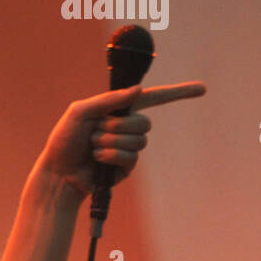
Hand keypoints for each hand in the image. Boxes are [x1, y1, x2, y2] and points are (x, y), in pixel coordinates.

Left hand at [36, 80, 207, 200]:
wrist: (58, 172)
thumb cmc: (64, 140)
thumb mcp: (79, 112)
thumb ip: (107, 100)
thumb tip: (138, 91)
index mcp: (117, 109)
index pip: (152, 98)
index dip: (178, 93)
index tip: (202, 89)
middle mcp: (126, 126)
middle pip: (144, 122)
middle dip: (116, 127)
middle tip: (95, 132)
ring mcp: (129, 147)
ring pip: (138, 140)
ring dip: (110, 142)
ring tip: (93, 146)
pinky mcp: (127, 166)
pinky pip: (131, 156)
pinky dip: (111, 155)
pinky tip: (98, 159)